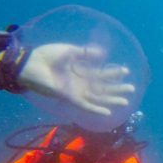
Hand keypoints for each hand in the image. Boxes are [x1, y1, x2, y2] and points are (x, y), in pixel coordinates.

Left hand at [19, 43, 135, 116]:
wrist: (30, 64)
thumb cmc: (47, 56)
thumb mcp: (69, 50)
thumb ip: (85, 53)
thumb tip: (103, 53)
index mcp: (80, 70)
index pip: (100, 73)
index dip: (113, 73)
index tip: (126, 71)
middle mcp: (80, 82)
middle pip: (103, 87)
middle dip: (117, 88)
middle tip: (131, 88)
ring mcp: (75, 91)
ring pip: (98, 97)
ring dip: (111, 99)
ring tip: (125, 101)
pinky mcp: (69, 97)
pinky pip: (85, 105)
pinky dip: (96, 108)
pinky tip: (107, 111)